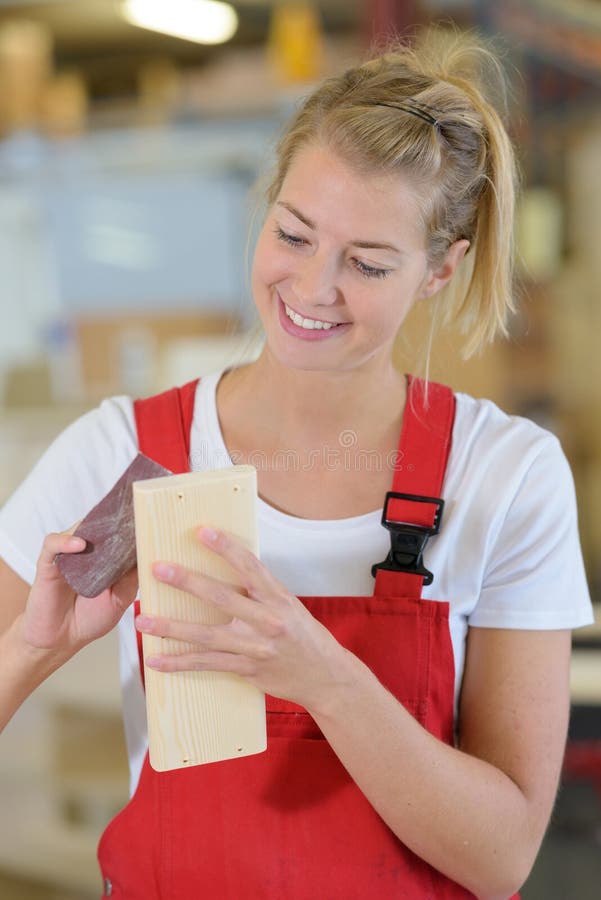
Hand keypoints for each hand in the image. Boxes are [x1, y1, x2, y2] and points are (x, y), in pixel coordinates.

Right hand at [22, 531, 138, 655]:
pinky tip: (79, 545)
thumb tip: (147, 557)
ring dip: (91, 527)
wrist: (61, 640)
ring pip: (76, 529)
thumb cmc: (90, 618)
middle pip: (97, 526)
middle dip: (112, 520)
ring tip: (108, 528)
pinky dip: (65, 541)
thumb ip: (131, 579)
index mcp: (105, 559)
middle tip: (128, 515)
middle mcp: (86, 553)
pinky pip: (53, 544)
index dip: (129, 526)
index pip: (117, 533)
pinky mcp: (48, 564)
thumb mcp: (120, 599)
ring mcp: (67, 557)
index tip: (144, 519)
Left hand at [136, 527, 351, 710]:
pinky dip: (180, 663)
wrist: (325, 676)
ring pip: (206, 635)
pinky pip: (208, 664)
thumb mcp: (289, 606)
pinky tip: (157, 660)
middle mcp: (267, 620)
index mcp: (277, 598)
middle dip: (187, 582)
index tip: (201, 531)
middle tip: (159, 569)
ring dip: (171, 628)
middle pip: (220, 597)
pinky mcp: (247, 669)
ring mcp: (255, 647)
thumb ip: (260, 591)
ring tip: (143, 621)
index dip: (225, 547)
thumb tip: (228, 569)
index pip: (249, 566)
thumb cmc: (305, 636)